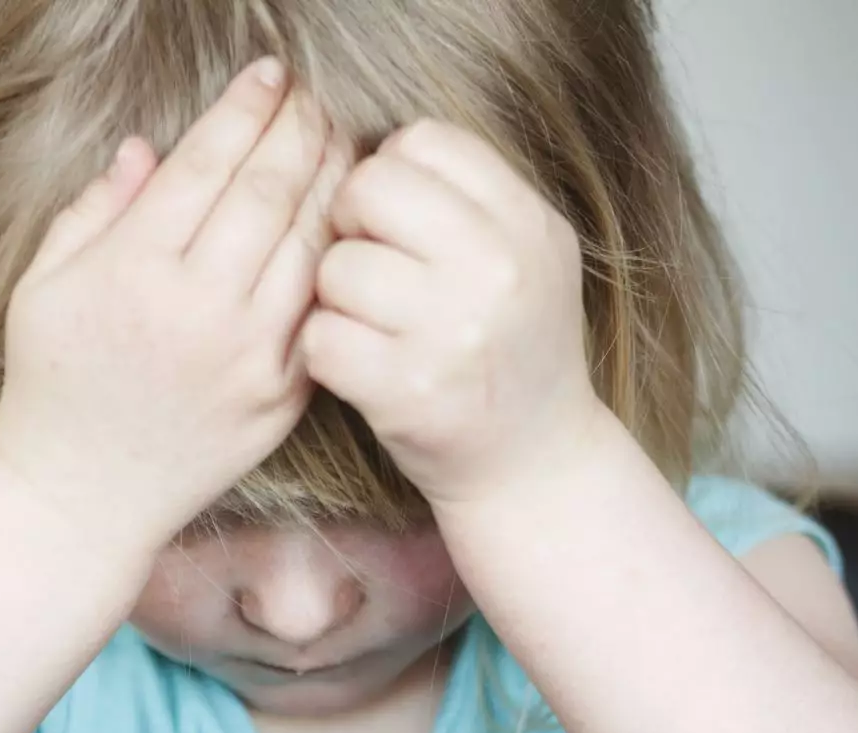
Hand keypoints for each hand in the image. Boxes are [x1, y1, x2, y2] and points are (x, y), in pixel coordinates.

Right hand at [0, 59, 350, 547]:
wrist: (83, 496)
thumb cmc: (53, 385)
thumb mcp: (44, 286)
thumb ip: (96, 210)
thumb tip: (148, 148)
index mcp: (134, 271)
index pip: (207, 164)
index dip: (245, 109)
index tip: (269, 74)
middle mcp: (199, 310)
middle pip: (270, 192)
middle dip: (300, 129)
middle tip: (314, 95)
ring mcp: (250, 356)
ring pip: (309, 244)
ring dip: (332, 183)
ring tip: (340, 142)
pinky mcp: (283, 394)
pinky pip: (321, 308)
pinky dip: (337, 257)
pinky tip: (342, 223)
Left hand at [304, 121, 606, 507]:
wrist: (536, 464)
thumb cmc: (511, 350)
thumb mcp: (529, 258)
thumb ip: (470, 199)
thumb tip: (375, 148)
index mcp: (527, 224)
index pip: (423, 141)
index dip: (391, 172)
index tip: (396, 218)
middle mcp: (497, 271)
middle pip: (370, 188)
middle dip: (350, 222)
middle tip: (367, 264)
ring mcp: (452, 333)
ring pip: (337, 266)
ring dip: (335, 295)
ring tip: (369, 322)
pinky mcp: (406, 393)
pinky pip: (322, 337)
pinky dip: (326, 351)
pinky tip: (357, 365)